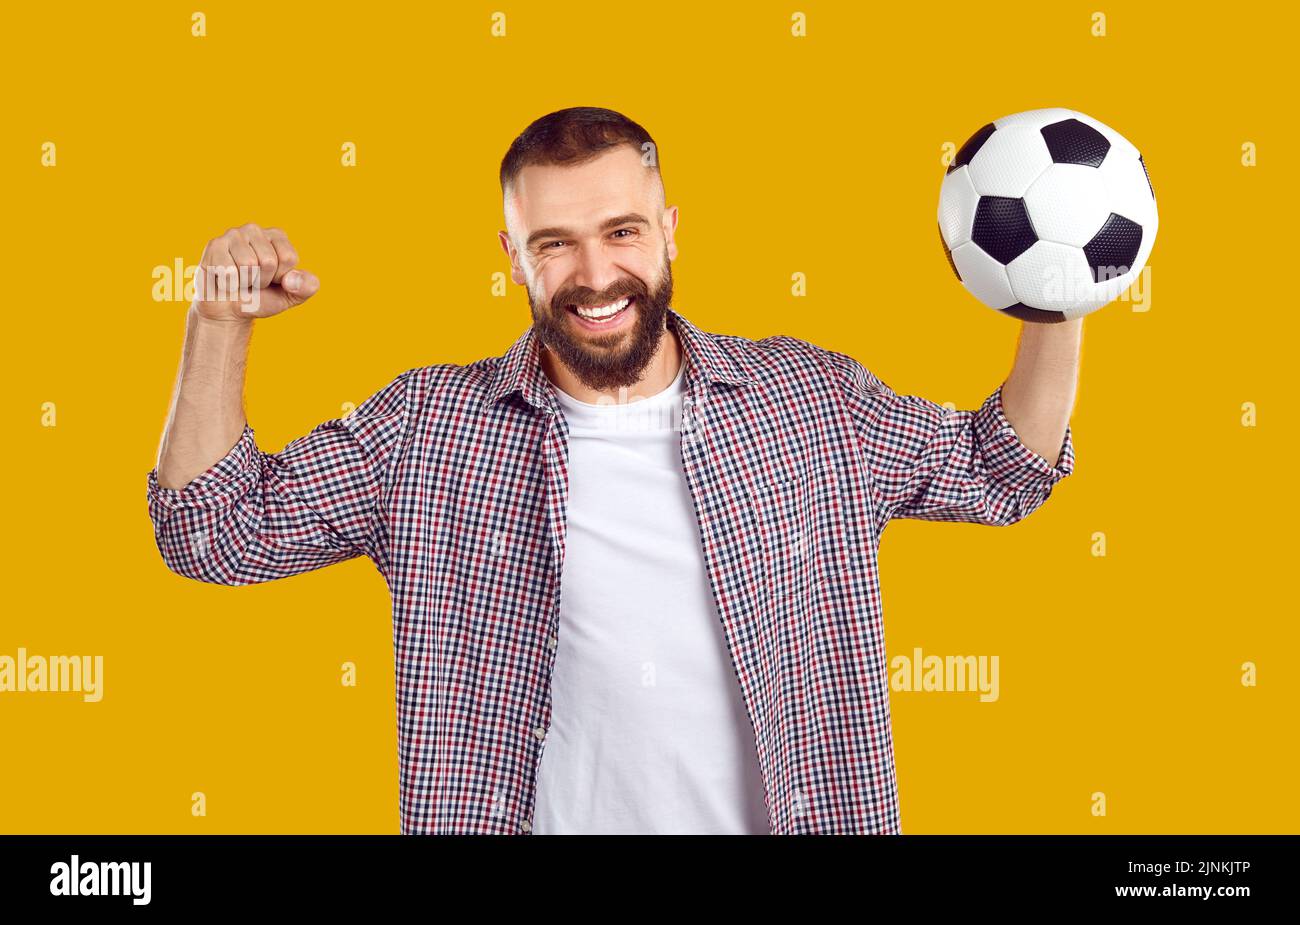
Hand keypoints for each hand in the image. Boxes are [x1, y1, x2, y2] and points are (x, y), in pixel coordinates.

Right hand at [193, 224, 319, 321]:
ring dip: (244, 282)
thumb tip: (292, 279)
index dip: (281, 278)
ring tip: (239, 280)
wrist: (228, 311)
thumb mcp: (291, 296)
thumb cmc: (261, 298)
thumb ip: (306, 287)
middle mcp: (254, 229)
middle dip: (261, 280)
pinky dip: (229, 284)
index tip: (272, 280)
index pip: (288, 258)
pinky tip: (224, 279)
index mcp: (277, 236)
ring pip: (248, 264)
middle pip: (268, 261)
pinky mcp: (214, 245)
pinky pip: (229, 270)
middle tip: (252, 281)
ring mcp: (233, 235)